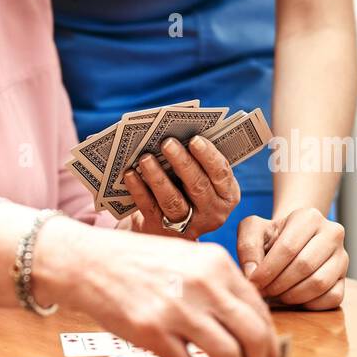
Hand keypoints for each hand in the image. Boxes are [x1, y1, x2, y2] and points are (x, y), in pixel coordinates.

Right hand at [78, 229, 279, 356]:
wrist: (89, 262)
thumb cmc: (138, 261)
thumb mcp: (187, 257)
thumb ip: (219, 285)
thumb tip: (252, 326)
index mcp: (215, 263)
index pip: (261, 311)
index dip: (271, 342)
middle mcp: (202, 285)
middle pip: (254, 337)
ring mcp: (177, 310)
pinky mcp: (153, 334)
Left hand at [121, 135, 239, 238]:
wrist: (167, 226)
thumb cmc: (186, 188)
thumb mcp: (201, 177)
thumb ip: (197, 158)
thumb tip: (180, 127)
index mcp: (226, 195)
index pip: (221, 174)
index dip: (208, 156)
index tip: (195, 139)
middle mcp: (212, 212)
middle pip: (198, 186)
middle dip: (182, 162)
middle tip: (167, 142)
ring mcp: (188, 224)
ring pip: (173, 199)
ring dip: (158, 177)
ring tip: (145, 158)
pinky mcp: (162, 228)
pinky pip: (150, 207)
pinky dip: (138, 189)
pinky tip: (130, 174)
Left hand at [237, 209, 347, 308]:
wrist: (292, 242)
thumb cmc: (271, 236)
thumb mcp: (253, 231)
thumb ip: (248, 247)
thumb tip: (253, 274)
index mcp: (309, 216)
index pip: (288, 248)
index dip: (268, 270)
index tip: (253, 282)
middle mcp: (332, 233)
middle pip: (304, 266)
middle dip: (278, 284)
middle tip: (263, 290)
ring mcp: (342, 257)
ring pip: (319, 283)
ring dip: (292, 295)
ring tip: (276, 294)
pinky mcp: (345, 279)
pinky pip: (332, 298)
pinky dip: (309, 304)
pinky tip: (293, 297)